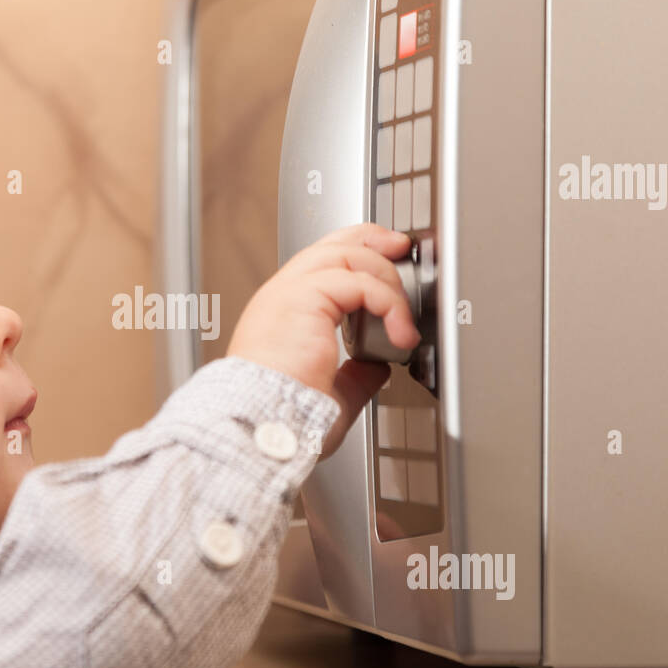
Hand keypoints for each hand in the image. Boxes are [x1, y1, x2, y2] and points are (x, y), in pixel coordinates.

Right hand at [226, 223, 419, 458]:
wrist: (263, 428)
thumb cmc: (282, 421)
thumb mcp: (330, 395)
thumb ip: (354, 377)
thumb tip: (377, 367)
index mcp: (282, 316)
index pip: (320, 267)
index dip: (356, 257)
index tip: (387, 263)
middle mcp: (281, 298)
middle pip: (330, 244)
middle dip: (371, 240)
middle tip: (400, 247)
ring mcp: (288, 293)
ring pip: (345, 253)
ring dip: (384, 277)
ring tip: (404, 312)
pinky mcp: (303, 298)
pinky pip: (358, 282)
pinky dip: (387, 303)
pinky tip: (400, 331)